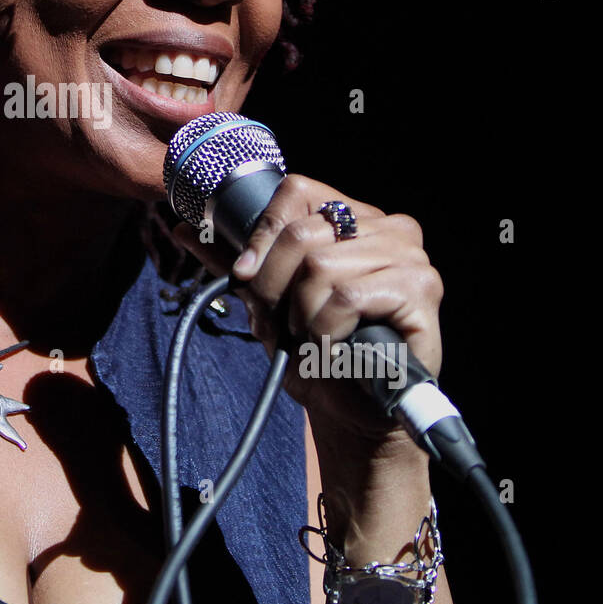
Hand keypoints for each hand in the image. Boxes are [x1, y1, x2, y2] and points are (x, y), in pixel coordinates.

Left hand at [170, 173, 444, 463]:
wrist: (355, 414)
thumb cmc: (317, 353)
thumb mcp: (267, 303)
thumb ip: (234, 264)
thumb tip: (181, 228)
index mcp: (354, 217)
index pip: (297, 190)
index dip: (262, 233)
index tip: (246, 275)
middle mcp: (388, 226)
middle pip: (301, 232)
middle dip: (274, 286)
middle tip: (282, 325)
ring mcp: (409, 254)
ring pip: (321, 264)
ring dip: (302, 315)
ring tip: (313, 341)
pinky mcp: (421, 287)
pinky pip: (348, 294)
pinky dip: (326, 328)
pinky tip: (333, 349)